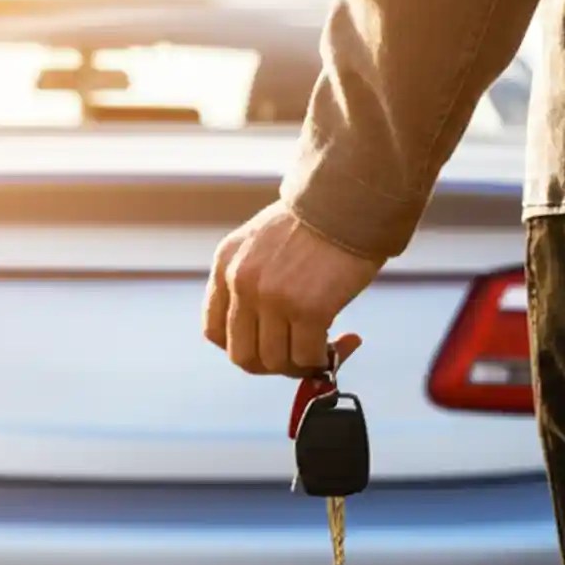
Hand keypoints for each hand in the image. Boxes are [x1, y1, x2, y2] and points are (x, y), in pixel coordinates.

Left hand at [203, 200, 383, 375]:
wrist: (351, 199)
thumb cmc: (317, 220)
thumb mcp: (261, 242)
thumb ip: (251, 279)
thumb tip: (266, 331)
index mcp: (225, 263)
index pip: (214, 331)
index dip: (242, 347)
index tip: (268, 346)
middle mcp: (241, 282)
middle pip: (242, 355)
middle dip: (273, 365)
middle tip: (300, 357)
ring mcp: (272, 297)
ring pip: (276, 362)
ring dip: (302, 364)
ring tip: (328, 347)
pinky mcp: (308, 309)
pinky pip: (309, 357)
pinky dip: (326, 358)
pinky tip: (345, 341)